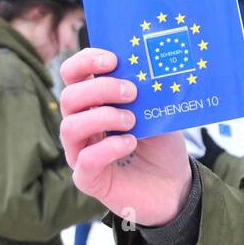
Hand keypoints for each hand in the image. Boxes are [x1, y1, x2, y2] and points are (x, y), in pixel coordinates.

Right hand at [60, 48, 192, 226]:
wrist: (174, 185)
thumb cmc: (161, 145)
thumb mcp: (158, 112)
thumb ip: (146, 93)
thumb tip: (144, 68)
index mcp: (95, 103)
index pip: (73, 74)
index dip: (86, 62)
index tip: (113, 59)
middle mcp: (82, 125)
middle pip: (69, 97)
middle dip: (100, 89)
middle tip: (131, 92)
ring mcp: (81, 152)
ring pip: (69, 127)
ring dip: (102, 117)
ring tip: (132, 121)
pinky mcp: (88, 178)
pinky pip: (85, 159)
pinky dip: (108, 147)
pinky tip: (130, 142)